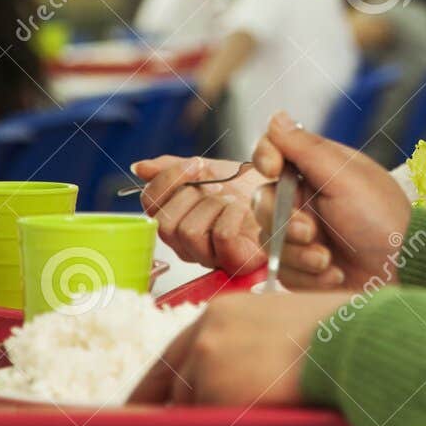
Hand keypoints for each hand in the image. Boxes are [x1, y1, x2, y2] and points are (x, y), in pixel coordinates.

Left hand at [129, 291, 337, 405]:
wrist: (346, 340)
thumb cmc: (331, 332)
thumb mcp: (279, 323)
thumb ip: (246, 343)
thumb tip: (237, 374)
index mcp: (222, 312)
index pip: (174, 354)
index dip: (157, 385)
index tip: (142, 404)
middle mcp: (206, 332)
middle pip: (176, 384)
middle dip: (182, 408)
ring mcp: (206, 361)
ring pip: (193, 407)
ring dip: (215, 417)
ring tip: (254, 411)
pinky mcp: (213, 390)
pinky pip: (208, 425)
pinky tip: (257, 417)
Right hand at [132, 153, 265, 275]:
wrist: (286, 194)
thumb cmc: (249, 187)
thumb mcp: (210, 169)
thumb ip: (173, 168)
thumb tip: (139, 168)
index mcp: (177, 217)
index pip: (150, 203)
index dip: (168, 180)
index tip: (195, 164)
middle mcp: (188, 242)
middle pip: (164, 223)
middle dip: (193, 193)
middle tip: (217, 183)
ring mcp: (210, 255)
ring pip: (188, 231)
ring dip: (214, 204)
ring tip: (233, 198)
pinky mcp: (236, 262)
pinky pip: (221, 236)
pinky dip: (233, 215)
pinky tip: (244, 210)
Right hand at [252, 111, 411, 293]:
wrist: (402, 271)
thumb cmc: (382, 218)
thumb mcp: (345, 177)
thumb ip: (306, 148)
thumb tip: (277, 117)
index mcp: (317, 169)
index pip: (273, 152)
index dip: (266, 158)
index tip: (274, 169)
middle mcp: (306, 198)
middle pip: (264, 200)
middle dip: (286, 221)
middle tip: (312, 232)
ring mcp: (303, 233)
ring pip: (270, 239)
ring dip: (299, 253)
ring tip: (328, 260)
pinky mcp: (303, 266)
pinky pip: (283, 269)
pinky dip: (307, 276)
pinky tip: (334, 275)